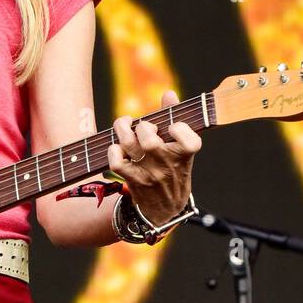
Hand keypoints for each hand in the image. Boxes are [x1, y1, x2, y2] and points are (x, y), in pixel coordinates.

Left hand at [108, 90, 201, 225]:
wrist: (165, 208)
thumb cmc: (173, 170)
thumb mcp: (181, 148)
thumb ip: (175, 118)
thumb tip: (168, 93)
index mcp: (185, 156)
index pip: (189, 141)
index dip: (179, 128)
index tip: (173, 126)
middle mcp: (167, 165)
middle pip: (149, 139)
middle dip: (143, 126)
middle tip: (142, 127)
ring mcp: (149, 173)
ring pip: (130, 145)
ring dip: (123, 129)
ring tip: (124, 125)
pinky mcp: (132, 179)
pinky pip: (116, 163)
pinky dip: (113, 151)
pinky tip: (118, 147)